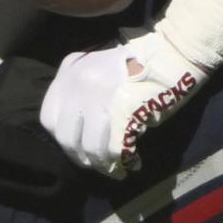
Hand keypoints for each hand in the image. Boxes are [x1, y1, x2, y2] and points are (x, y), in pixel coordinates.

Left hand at [40, 25, 205, 176]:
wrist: (172, 53)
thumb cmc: (138, 65)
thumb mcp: (98, 70)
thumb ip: (81, 95)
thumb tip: (79, 135)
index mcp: (69, 71)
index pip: (49, 118)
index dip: (63, 140)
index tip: (78, 150)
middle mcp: (79, 82)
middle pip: (67, 137)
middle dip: (82, 159)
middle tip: (97, 166)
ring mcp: (99, 96)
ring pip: (91, 146)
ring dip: (104, 164)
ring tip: (116, 170)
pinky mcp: (122, 110)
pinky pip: (115, 146)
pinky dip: (123, 160)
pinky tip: (133, 163)